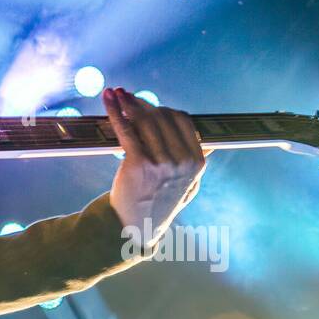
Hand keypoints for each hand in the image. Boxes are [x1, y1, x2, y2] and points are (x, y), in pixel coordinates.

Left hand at [104, 87, 206, 243]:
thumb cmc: (160, 202)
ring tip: (115, 93)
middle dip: (143, 103)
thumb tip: (210, 143)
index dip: (164, 110)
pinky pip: (126, 128)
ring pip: (144, 120)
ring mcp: (161, 162)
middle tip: (126, 96)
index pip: (182, 121)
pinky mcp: (138, 163)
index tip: (149, 106)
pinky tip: (108, 100)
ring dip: (127, 102)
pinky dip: (115, 111)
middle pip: (162, 117)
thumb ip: (197, 163)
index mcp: (196, 162)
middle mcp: (182, 161)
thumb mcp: (189, 186)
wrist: (136, 225)